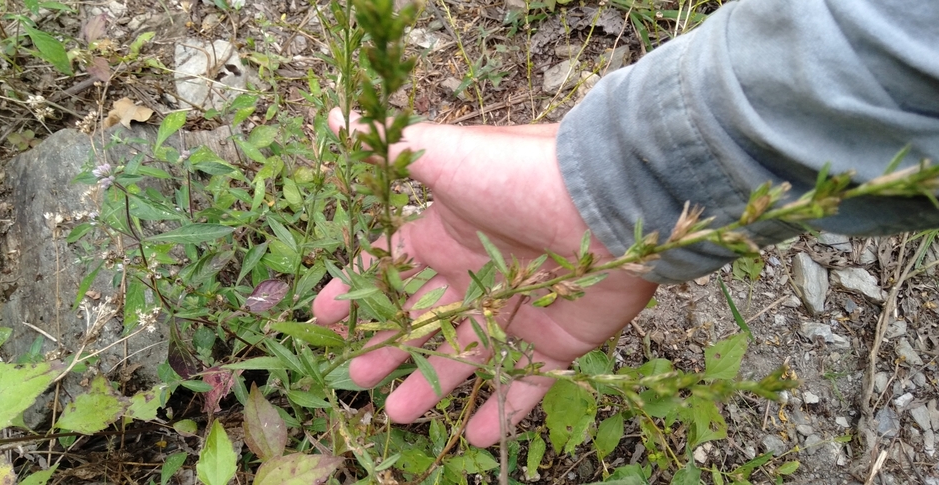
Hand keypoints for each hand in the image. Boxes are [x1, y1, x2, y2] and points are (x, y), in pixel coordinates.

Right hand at [312, 108, 658, 446]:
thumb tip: (338, 116)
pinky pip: (524, 383)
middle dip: (389, 345)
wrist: (612, 199)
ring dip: (431, 385)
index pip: (392, 265)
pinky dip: (503, 410)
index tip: (327, 319)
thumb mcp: (449, 156)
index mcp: (449, 232)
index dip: (359, 289)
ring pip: (464, 357)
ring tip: (396, 415)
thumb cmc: (523, 176)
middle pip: (423, 319)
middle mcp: (479, 273)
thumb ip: (392, 147)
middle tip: (357, 376)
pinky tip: (476, 437)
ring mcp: (518, 309)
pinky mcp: (556, 339)